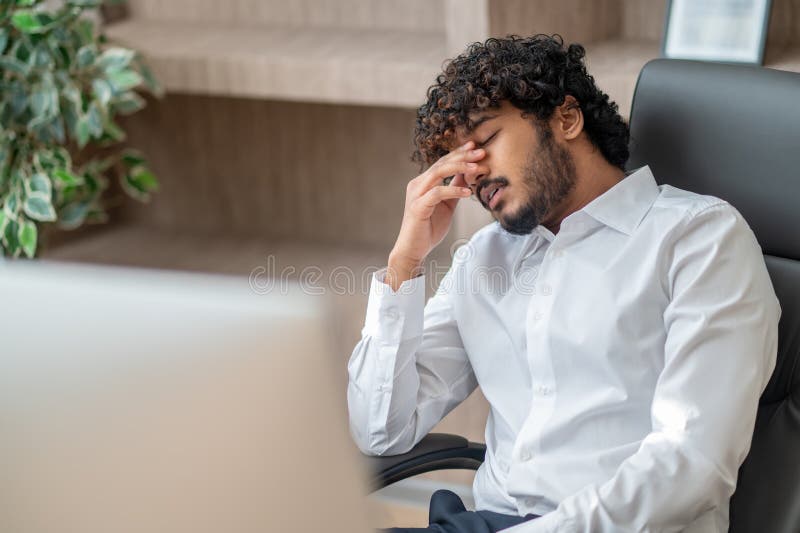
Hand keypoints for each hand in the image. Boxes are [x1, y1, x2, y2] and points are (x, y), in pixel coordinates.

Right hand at [386, 141, 486, 289]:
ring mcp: (416, 194)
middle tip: (481, 152)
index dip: (459, 153)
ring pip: (438, 173)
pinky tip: (468, 192)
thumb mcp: (447, 205)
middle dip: (462, 156)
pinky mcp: (418, 207)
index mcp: (423, 182)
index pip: (442, 162)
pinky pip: (437, 193)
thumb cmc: (428, 228)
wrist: (413, 249)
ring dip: (459, 168)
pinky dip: (454, 190)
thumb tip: (467, 175)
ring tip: (477, 168)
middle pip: (441, 163)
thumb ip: (455, 189)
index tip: (475, 146)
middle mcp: (418, 184)